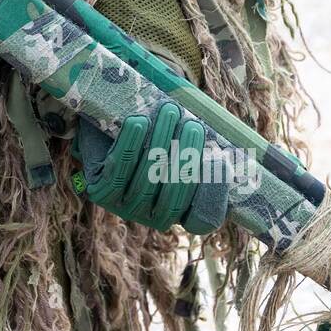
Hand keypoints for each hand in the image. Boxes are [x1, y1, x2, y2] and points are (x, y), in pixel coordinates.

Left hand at [73, 102, 229, 235]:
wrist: (102, 134)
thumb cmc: (151, 138)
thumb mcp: (178, 144)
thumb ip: (200, 148)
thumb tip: (229, 143)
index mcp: (179, 213)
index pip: (202, 220)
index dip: (214, 196)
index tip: (222, 162)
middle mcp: (153, 216)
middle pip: (175, 191)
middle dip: (186, 154)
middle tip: (193, 124)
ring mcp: (125, 207)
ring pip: (148, 176)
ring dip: (160, 140)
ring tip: (169, 111)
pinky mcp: (101, 192)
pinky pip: (119, 168)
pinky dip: (130, 143)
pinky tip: (138, 121)